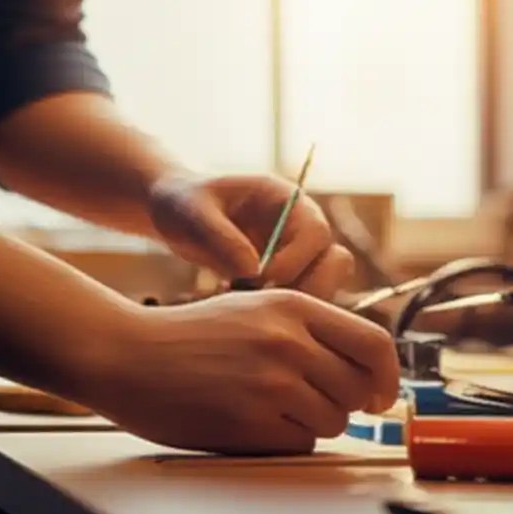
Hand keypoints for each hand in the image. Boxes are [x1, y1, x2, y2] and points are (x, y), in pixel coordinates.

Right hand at [87, 289, 399, 454]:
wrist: (126, 355)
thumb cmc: (184, 336)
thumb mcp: (251, 308)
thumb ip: (307, 330)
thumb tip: (366, 372)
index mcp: (292, 306)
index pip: (374, 344)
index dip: (386, 377)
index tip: (378, 394)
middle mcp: (288, 341)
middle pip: (356, 389)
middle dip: (339, 402)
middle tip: (304, 401)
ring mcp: (271, 382)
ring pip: (332, 421)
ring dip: (309, 423)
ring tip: (265, 407)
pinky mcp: (252, 421)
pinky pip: (300, 443)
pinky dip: (282, 440)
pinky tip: (247, 420)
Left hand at [147, 173, 352, 299]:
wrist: (176, 215)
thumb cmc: (183, 203)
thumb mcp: (193, 212)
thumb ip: (221, 237)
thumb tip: (253, 271)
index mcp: (288, 200)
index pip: (317, 233)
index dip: (294, 260)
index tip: (257, 277)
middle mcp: (303, 227)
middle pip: (336, 263)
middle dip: (306, 289)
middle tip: (260, 302)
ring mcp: (300, 254)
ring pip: (324, 288)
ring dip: (293, 305)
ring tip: (242, 301)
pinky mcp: (287, 279)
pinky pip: (301, 303)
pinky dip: (278, 313)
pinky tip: (236, 304)